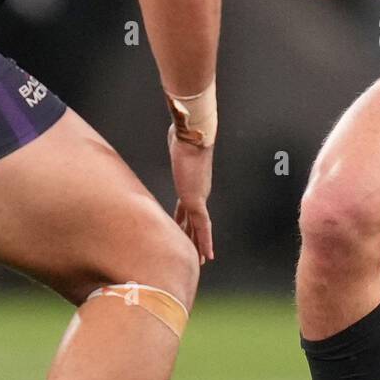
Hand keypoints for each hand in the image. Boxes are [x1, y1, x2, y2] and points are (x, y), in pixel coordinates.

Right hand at [168, 126, 214, 263]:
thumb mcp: (175, 138)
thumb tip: (171, 118)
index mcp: (192, 183)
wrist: (192, 134)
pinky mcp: (197, 200)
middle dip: (193, 237)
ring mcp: (198, 197)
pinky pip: (201, 226)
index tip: (182, 230)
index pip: (186, 207)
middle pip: (193, 220)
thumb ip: (174, 135)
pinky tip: (208, 256)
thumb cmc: (184, 133)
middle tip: (198, 254)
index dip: (184, 221)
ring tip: (203, 261)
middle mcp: (198, 192)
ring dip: (199, 245)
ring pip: (199, 227)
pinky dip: (204, 242)